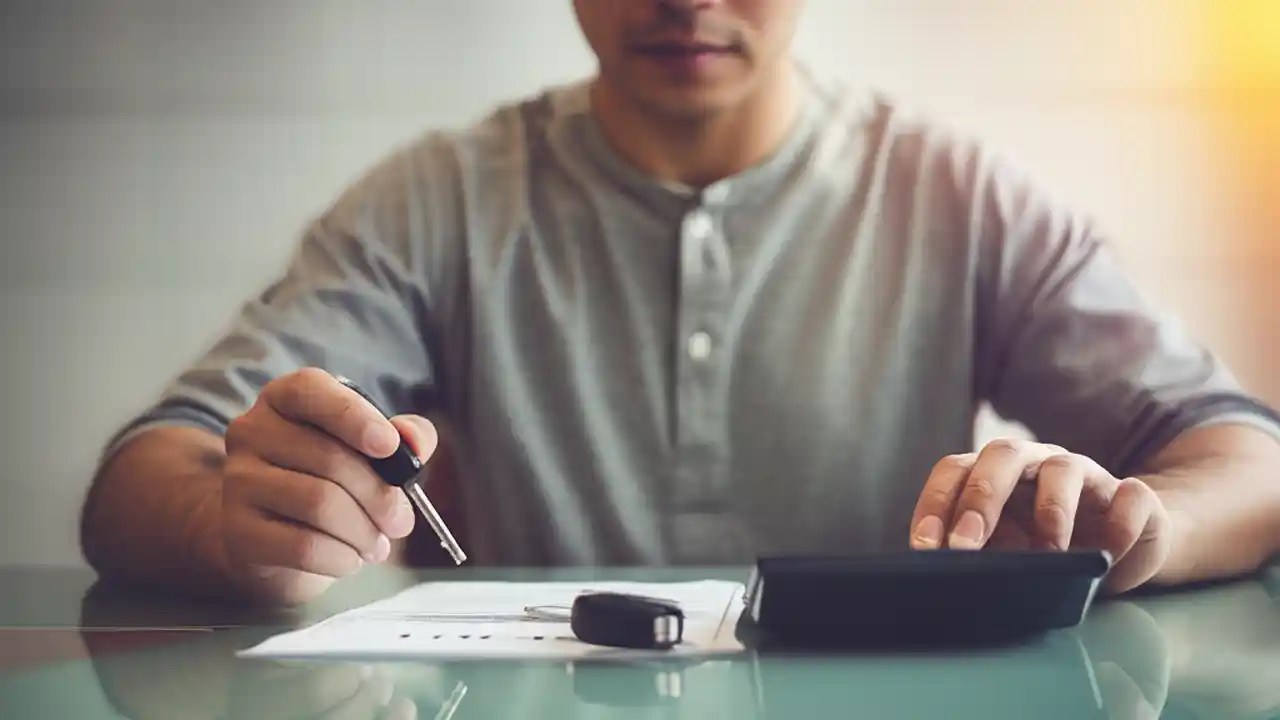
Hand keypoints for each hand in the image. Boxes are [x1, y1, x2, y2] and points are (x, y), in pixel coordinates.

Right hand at [222, 367, 436, 603]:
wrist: (277, 536)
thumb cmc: (331, 480)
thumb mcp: (371, 448)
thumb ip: (404, 435)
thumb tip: (415, 440)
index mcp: (285, 398)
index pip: (311, 390)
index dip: (353, 416)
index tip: (389, 445)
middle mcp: (252, 431)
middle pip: (329, 458)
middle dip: (380, 496)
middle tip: (401, 521)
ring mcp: (238, 480)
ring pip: (319, 504)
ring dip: (364, 531)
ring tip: (377, 544)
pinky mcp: (238, 529)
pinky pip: (303, 545)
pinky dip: (341, 557)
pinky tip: (350, 558)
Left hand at [909, 439, 1172, 592]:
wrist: (1121, 543)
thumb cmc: (1044, 547)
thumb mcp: (1004, 552)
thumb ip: (977, 555)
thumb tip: (942, 580)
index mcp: (993, 471)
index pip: (956, 470)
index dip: (936, 503)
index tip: (923, 546)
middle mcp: (1035, 462)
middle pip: (1002, 455)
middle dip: (980, 499)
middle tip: (965, 546)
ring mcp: (1085, 474)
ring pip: (1065, 469)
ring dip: (1052, 512)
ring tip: (1048, 555)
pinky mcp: (1133, 495)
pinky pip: (1130, 497)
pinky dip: (1119, 527)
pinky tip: (1107, 557)